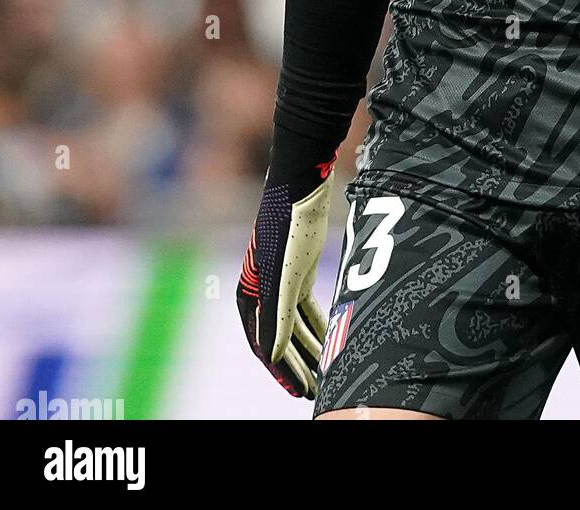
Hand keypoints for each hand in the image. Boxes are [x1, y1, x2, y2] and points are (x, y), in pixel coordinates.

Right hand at [236, 154, 336, 396]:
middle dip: (296, 368)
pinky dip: (316, 327)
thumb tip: (273, 356)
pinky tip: (329, 342)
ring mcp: (281, 283)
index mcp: (250, 295)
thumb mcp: (285, 274)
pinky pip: (306, 310)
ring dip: (308, 350)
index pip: (263, 345)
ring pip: (294, 327)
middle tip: (314, 393)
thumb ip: (277, 316)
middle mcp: (262, 292)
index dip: (281, 372)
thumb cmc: (288, 226)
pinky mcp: (299, 273)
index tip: (300, 393)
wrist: (302, 186)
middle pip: (279, 341)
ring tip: (324, 375)